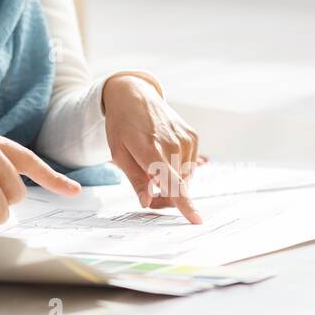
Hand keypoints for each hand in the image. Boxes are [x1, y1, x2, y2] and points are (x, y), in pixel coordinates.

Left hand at [103, 75, 203, 223]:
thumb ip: (135, 179)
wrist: (134, 95)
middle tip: (147, 192)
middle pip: (177, 186)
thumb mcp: (118, 153)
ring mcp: (185, 138)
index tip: (196, 219)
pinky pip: (190, 165)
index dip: (183, 203)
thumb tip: (147, 201)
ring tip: (153, 171)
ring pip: (185, 178)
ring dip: (172, 183)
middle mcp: (171, 143)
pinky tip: (164, 157)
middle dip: (164, 196)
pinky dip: (178, 169)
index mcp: (148, 148)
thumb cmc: (122, 125)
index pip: (170, 181)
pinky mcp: (193, 136)